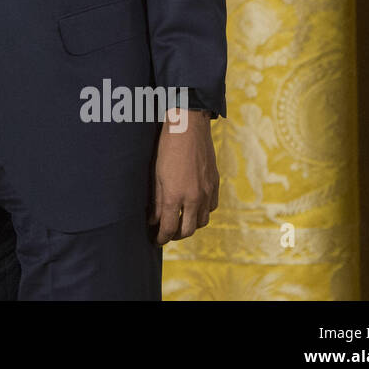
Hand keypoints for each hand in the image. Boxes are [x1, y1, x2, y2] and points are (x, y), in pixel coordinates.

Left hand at [148, 108, 217, 244]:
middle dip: (176, 236)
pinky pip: (212, 207)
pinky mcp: (215, 184)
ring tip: (180, 221)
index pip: (169, 227)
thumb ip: (156, 200)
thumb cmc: (167, 148)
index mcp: (174, 196)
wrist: (189, 128)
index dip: (161, 237)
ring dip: (191, 225)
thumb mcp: (156, 174)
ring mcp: (207, 192)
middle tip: (167, 233)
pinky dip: (203, 212)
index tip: (156, 240)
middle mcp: (194, 198)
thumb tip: (153, 219)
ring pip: (202, 221)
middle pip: (187, 230)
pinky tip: (194, 207)